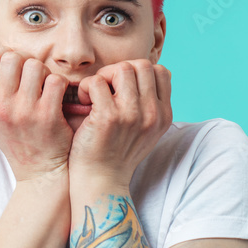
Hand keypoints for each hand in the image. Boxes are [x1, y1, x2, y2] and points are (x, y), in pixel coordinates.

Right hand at [0, 47, 72, 181]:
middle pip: (13, 57)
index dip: (2, 57)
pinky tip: (59, 96)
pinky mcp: (48, 116)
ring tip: (47, 87)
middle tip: (34, 78)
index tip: (14, 68)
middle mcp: (2, 106)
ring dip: (45, 72)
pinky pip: (55, 81)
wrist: (38, 172)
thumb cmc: (18, 139)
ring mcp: (25, 111)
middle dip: (26, 63)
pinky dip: (60, 84)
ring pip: (36, 65)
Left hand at [68, 60, 171, 186]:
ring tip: (94, 95)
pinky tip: (84, 103)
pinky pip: (96, 82)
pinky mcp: (108, 117)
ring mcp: (131, 115)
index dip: (138, 73)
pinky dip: (86, 88)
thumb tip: (153, 72)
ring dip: (102, 77)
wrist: (101, 181)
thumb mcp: (146, 130)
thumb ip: (151, 104)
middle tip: (105, 89)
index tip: (123, 88)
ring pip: (120, 68)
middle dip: (119, 71)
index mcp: (164, 115)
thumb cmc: (117, 152)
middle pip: (140, 65)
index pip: (161, 71)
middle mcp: (152, 114)